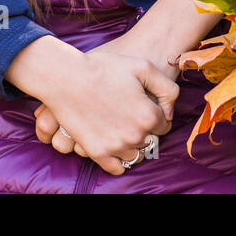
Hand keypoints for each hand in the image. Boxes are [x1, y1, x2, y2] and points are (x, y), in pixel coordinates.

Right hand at [10, 37, 177, 174]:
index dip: (157, 115)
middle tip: (131, 115)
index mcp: (148, 115)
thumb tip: (168, 112)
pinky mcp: (97, 152)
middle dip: (145, 129)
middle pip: (150, 140)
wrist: (68, 78)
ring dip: (132, 144)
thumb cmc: (104, 68)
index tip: (146, 107)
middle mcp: (135, 135)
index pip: (164, 125)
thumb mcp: (143, 67)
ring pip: (135, 154)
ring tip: (122, 128)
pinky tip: (115, 145)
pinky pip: (116, 168)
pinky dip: (118, 160)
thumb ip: (166, 89)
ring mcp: (115, 146)